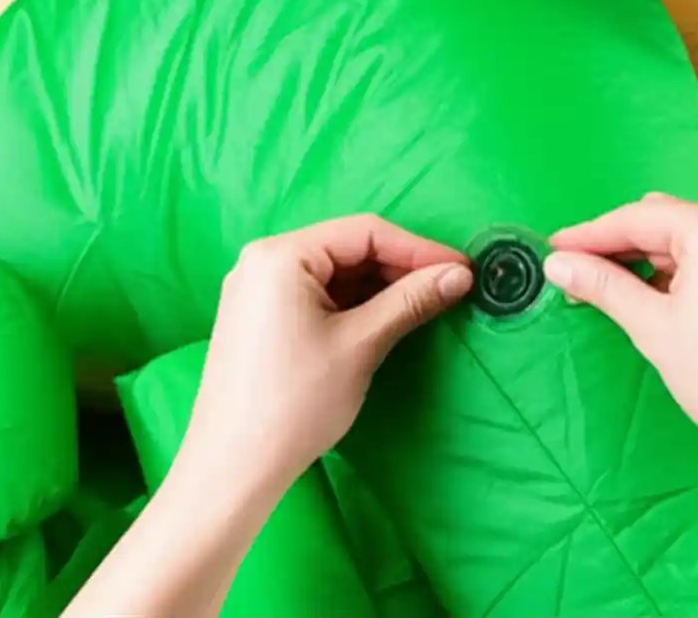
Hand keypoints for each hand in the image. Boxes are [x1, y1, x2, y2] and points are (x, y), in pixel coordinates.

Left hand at [185, 214, 472, 490]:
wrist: (234, 466)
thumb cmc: (297, 401)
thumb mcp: (361, 344)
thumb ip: (411, 301)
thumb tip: (460, 274)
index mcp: (281, 255)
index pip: (364, 232)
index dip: (419, 248)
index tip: (463, 269)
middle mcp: (263, 261)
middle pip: (347, 248)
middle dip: (400, 268)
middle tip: (449, 290)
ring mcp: (256, 290)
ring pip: (334, 273)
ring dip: (380, 287)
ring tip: (424, 306)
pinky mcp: (258, 318)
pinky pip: (315, 295)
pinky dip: (353, 304)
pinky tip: (385, 320)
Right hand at [544, 194, 697, 468]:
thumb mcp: (652, 328)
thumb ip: (603, 285)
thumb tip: (556, 263)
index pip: (641, 218)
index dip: (592, 234)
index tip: (555, 249)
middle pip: (669, 218)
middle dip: (623, 243)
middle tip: (580, 273)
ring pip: (693, 232)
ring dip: (654, 254)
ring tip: (620, 289)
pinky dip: (687, 263)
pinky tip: (664, 291)